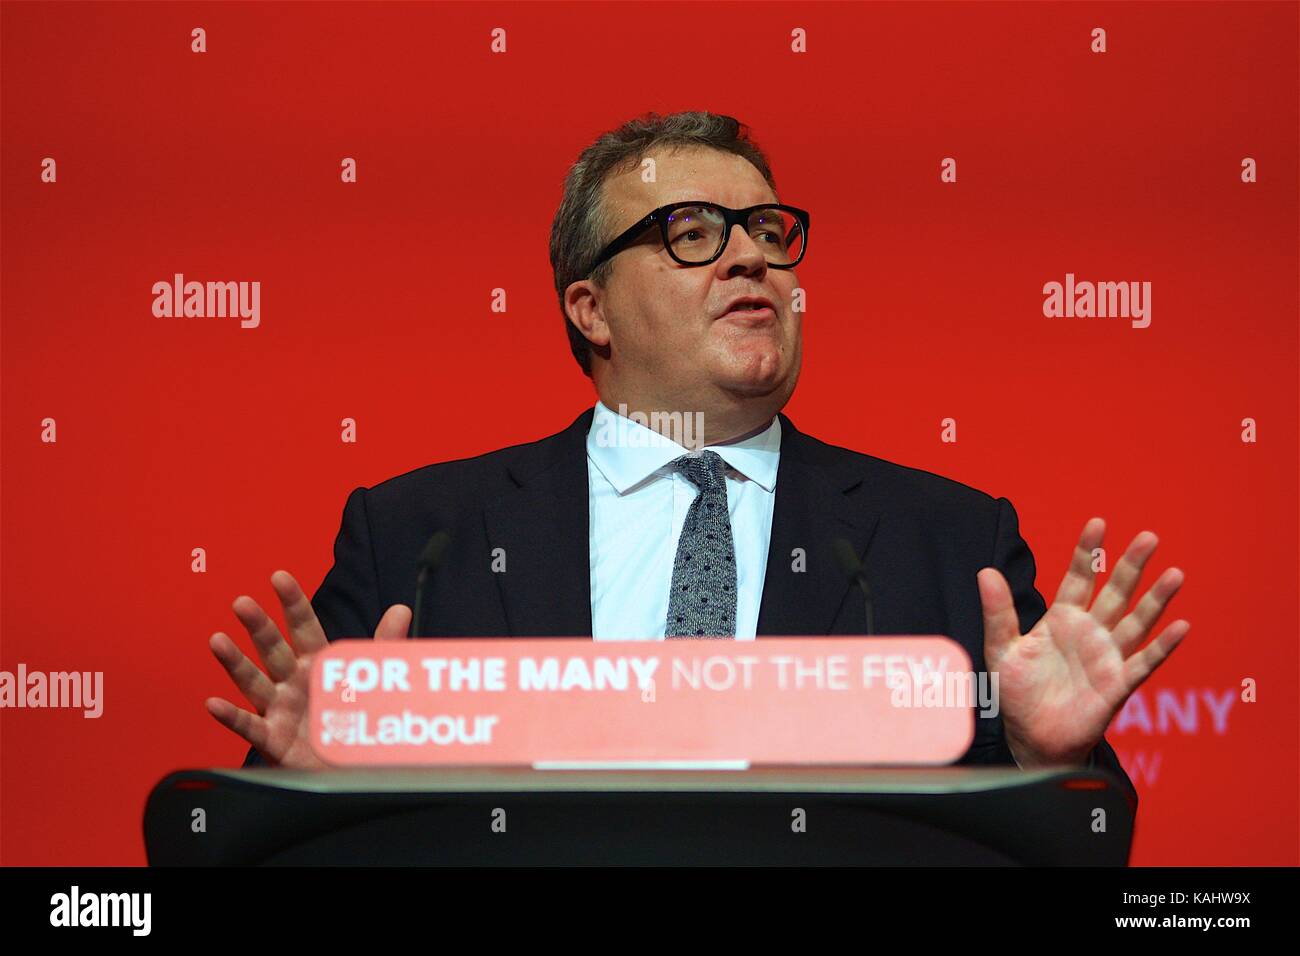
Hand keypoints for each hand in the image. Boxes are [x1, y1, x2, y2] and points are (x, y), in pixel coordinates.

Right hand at [205, 570, 411, 768]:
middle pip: (273, 650)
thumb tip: (401, 609)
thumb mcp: (374, 680)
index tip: (279, 577)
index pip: (303, 627)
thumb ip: (385, 645)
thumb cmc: (356, 721)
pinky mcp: (274, 741)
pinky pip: (249, 727)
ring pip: (254, 683)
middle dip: (258, 627)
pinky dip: (231, 717)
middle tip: (242, 602)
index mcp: (316, 664)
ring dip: (235, 663)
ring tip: (218, 641)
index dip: (293, 603)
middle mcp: (293, 684)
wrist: (354, 770)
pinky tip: (214, 703)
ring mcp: (280, 711)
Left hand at [978, 517, 1189, 768]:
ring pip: (1136, 622)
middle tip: (1148, 537)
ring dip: (1156, 600)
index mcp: (1061, 619)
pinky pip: (1144, 661)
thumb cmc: (1017, 693)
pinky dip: (1162, 645)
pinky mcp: (1118, 684)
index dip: (1087, 553)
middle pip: (1115, 592)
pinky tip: (1181, 626)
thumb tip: (985, 571)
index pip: (1078, 578)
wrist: (1031, 737)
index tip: (1098, 524)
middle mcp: (1089, 632)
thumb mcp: (1001, 649)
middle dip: (1130, 566)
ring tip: (1174, 574)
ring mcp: (1107, 656)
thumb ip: (997, 612)